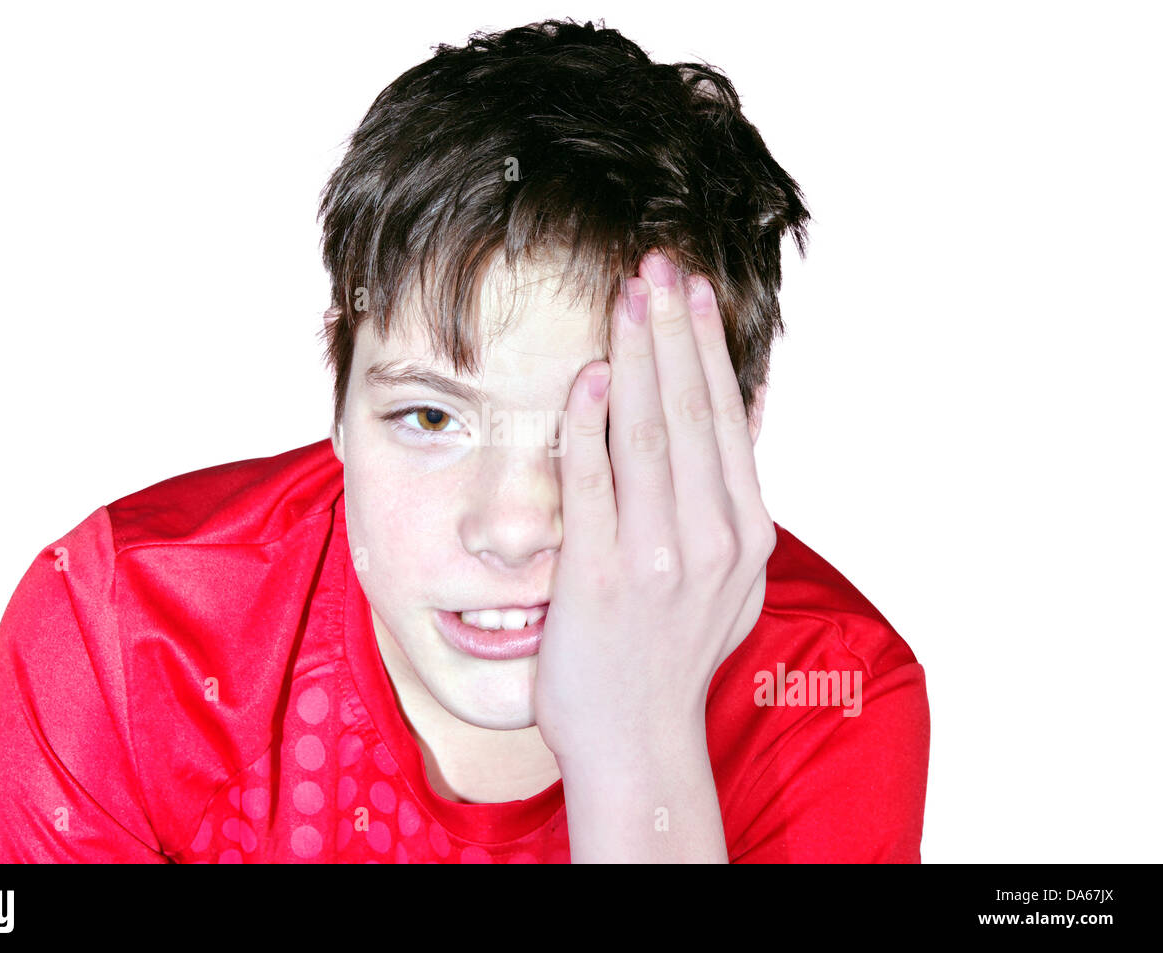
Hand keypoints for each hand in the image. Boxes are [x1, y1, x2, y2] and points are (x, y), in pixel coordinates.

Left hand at [533, 248, 776, 767]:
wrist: (636, 740)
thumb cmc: (672, 652)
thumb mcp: (735, 575)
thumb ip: (737, 492)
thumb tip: (748, 401)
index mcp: (747, 532)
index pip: (727, 418)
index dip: (708, 347)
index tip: (692, 288)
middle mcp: (713, 540)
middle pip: (691, 411)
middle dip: (673, 329)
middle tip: (656, 263)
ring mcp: (657, 559)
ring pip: (649, 433)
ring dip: (638, 355)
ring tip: (627, 294)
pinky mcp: (599, 578)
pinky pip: (592, 483)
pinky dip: (591, 425)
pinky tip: (589, 377)